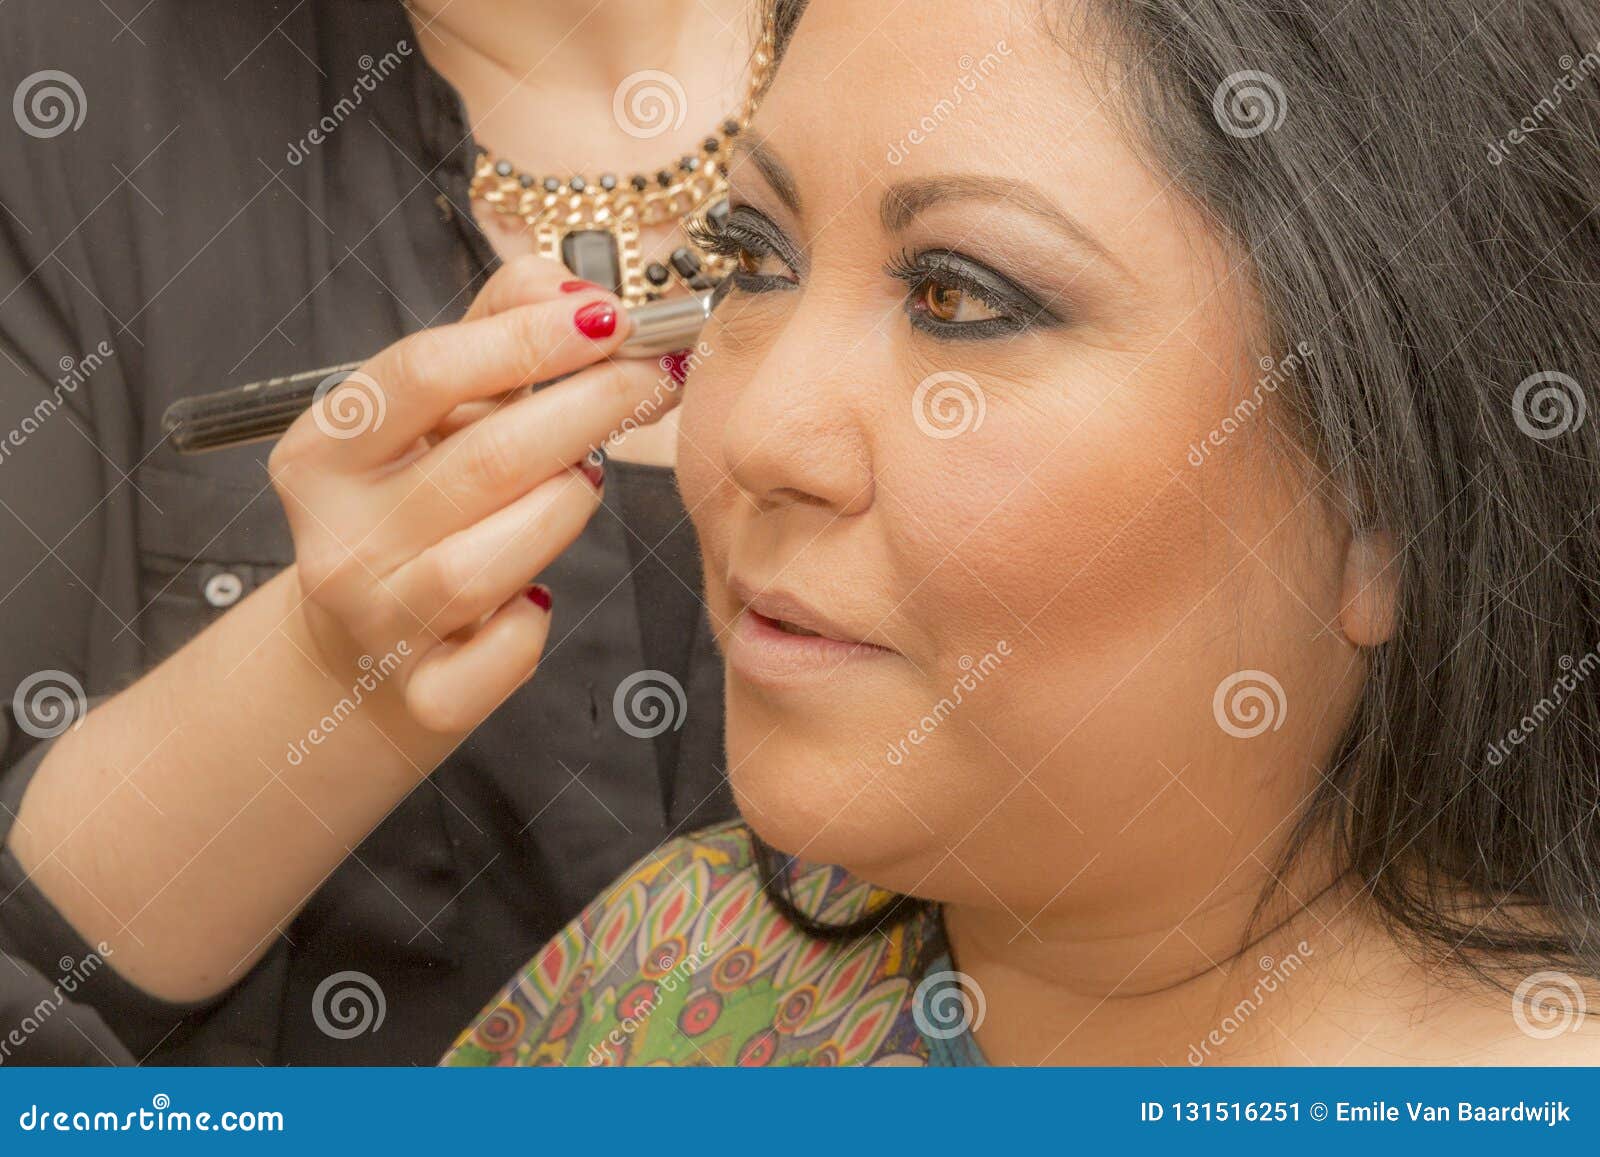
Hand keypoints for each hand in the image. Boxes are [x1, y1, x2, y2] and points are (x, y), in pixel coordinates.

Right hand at [268, 257, 677, 733]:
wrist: (364, 648)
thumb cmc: (419, 503)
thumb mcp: (436, 409)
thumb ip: (498, 329)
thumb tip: (579, 293)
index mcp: (327, 449)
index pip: (425, 373)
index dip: (527, 339)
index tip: (611, 316)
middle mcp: (338, 534)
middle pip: (484, 458)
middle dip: (592, 406)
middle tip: (657, 378)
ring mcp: (377, 620)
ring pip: (492, 561)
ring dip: (565, 508)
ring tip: (585, 480)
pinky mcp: (422, 694)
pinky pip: (506, 653)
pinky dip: (536, 623)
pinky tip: (539, 593)